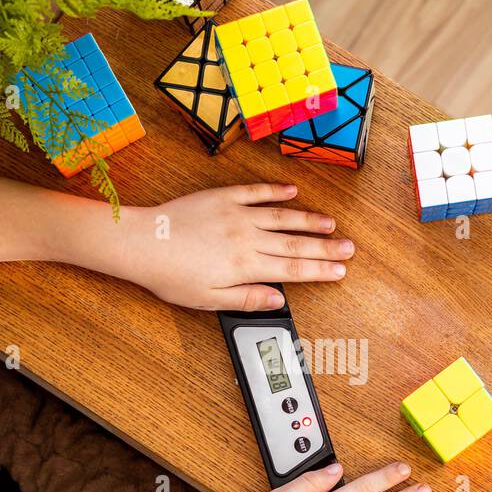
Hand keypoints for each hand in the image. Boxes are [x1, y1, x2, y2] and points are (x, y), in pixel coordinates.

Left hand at [112, 184, 354, 310]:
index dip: (320, 270)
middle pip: (295, 244)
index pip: (293, 269)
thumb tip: (278, 299)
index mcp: (245, 266)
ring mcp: (237, 215)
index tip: (340, 271)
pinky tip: (293, 191)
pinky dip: (276, 191)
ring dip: (309, 220)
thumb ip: (247, 298)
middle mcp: (247, 238)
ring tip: (331, 223)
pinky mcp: (223, 197)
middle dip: (326, 247)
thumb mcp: (209, 300)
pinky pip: (255, 192)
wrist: (142, 243)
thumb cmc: (171, 275)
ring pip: (282, 217)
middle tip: (349, 248)